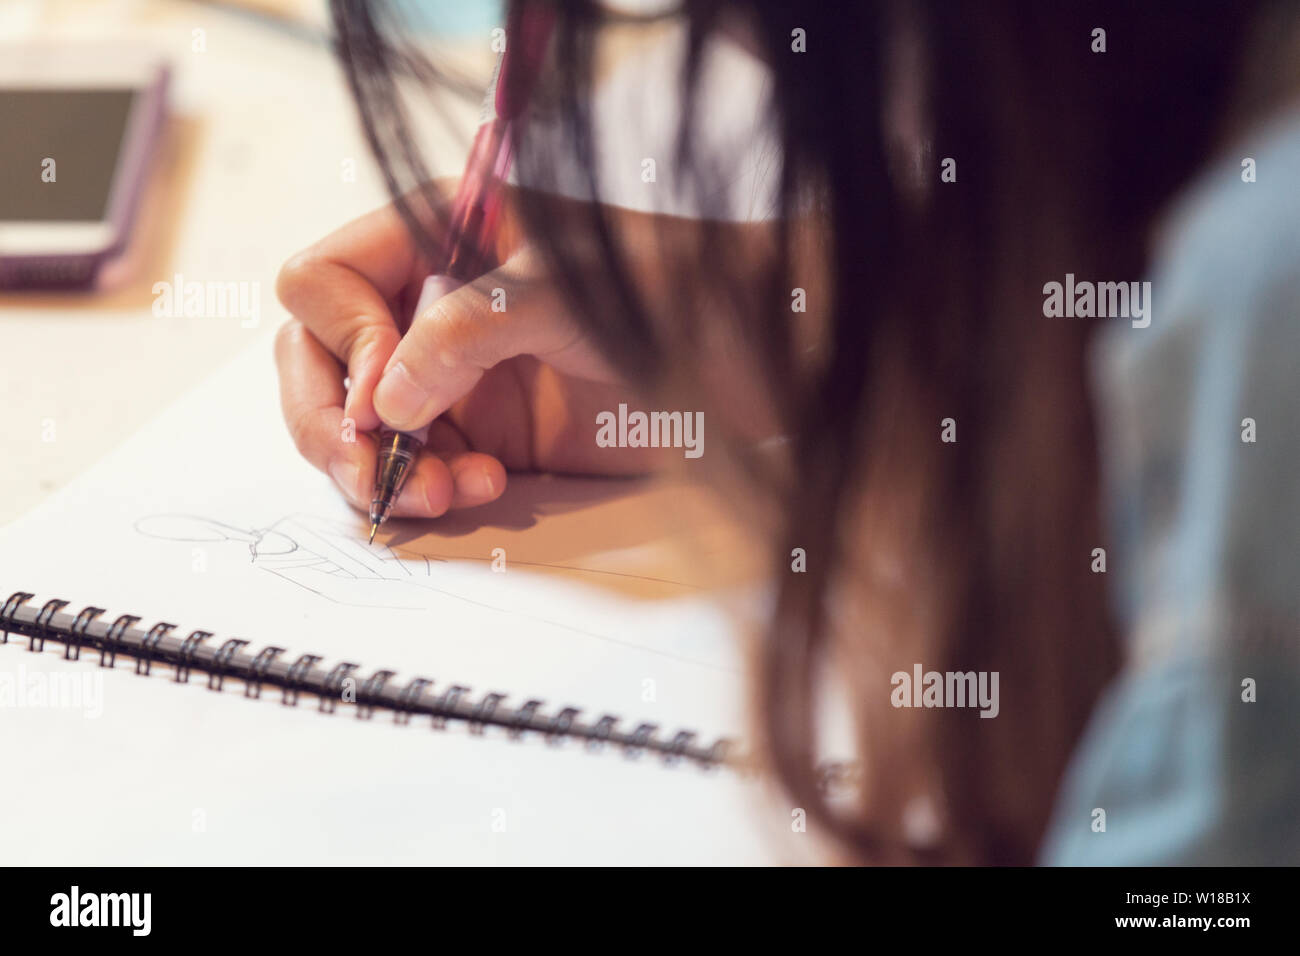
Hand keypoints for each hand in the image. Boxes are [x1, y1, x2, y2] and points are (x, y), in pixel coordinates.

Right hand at [274, 184, 659, 519]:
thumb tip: (383, 402)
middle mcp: (425, 304)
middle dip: (330, 422)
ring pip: (359, 428)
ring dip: (380, 470)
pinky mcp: (483, 434)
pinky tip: (485, 488)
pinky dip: (432, 491)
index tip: (388, 393)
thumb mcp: (559, 290)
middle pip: (318, 360)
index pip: (324, 282)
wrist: (737, 354)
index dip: (343, 339)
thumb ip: (464, 332)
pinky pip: (418, 469)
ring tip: (439, 494)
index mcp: (432, 236)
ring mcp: (449, 374)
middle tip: (366, 468)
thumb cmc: (661, 287)